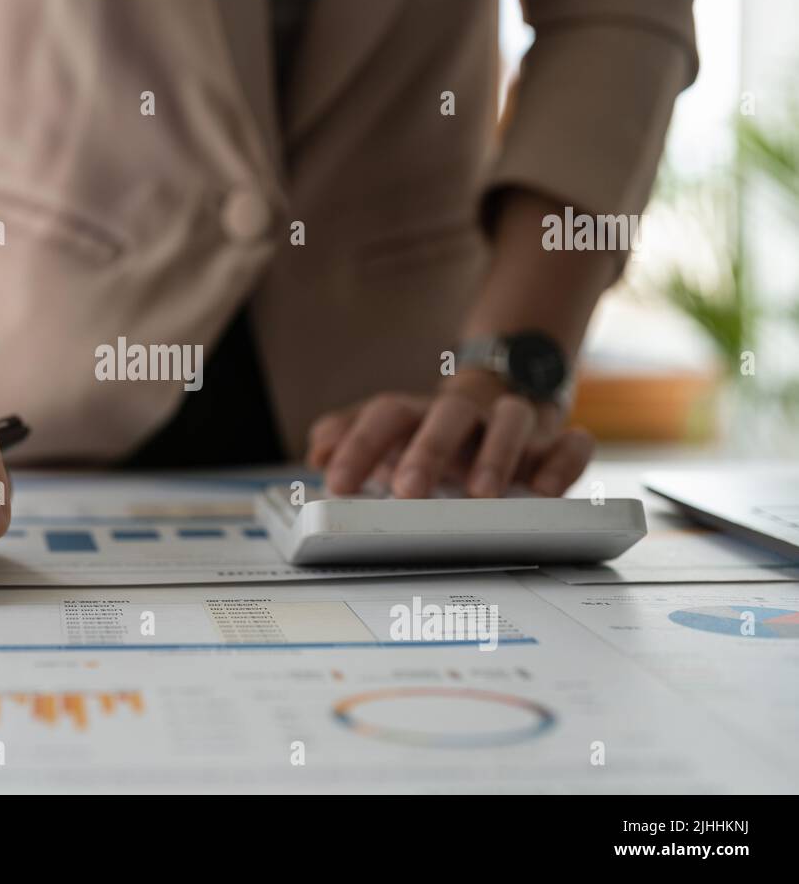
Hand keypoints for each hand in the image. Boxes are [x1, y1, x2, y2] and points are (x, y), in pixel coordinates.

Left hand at [306, 372, 593, 498]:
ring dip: (497, 454)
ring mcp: (515, 421)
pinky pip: (571, 443)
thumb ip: (349, 439)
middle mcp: (467, 411)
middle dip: (427, 451)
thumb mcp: (390, 432)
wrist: (506, 393)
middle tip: (407, 492)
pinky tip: (544, 491)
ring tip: (481, 494)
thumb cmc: (437, 429)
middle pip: (448, 415)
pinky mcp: (557, 439)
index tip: (336, 484)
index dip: (359, 446)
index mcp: (420, 409)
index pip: (385, 415)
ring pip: (512, 419)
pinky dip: (562, 464)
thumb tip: (315, 452)